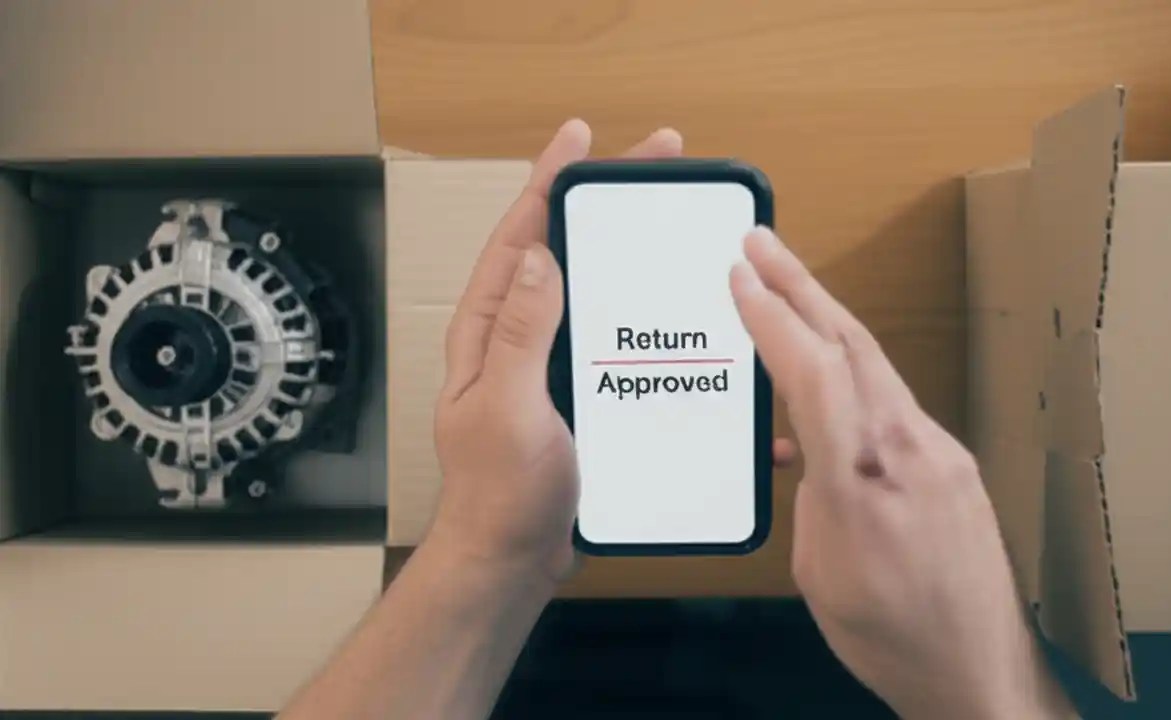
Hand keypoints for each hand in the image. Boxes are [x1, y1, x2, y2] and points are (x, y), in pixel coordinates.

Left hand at [430, 120, 688, 584]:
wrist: (512, 558)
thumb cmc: (499, 494)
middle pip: (559, 250)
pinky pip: (610, 337)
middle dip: (600, 203)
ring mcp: (549, 363)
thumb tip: (539, 257)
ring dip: (626, 252)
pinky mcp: (578, 392)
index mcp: (488, 332)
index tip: (582, 138)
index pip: (518, 240)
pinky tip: (676, 312)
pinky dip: (641, 315)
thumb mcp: (509, 410)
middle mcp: (517, 336)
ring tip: (671, 222)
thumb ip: (521, 336)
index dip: (548, 183)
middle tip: (652, 164)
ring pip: (589, 289)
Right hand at [730, 228, 1073, 718]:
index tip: (741, 276)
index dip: (775, 318)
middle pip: (852, 346)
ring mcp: (939, 452)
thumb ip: (814, 494)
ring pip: (874, 366)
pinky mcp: (953, 465)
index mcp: (862, 479)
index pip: (815, 373)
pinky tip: (821, 392)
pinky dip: (850, 377)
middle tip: (760, 243)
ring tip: (783, 292)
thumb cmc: (887, 635)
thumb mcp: (818, 571)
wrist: (980, 670)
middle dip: (800, 287)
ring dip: (825, 322)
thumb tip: (810, 453)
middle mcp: (909, 449)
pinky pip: (891, 402)